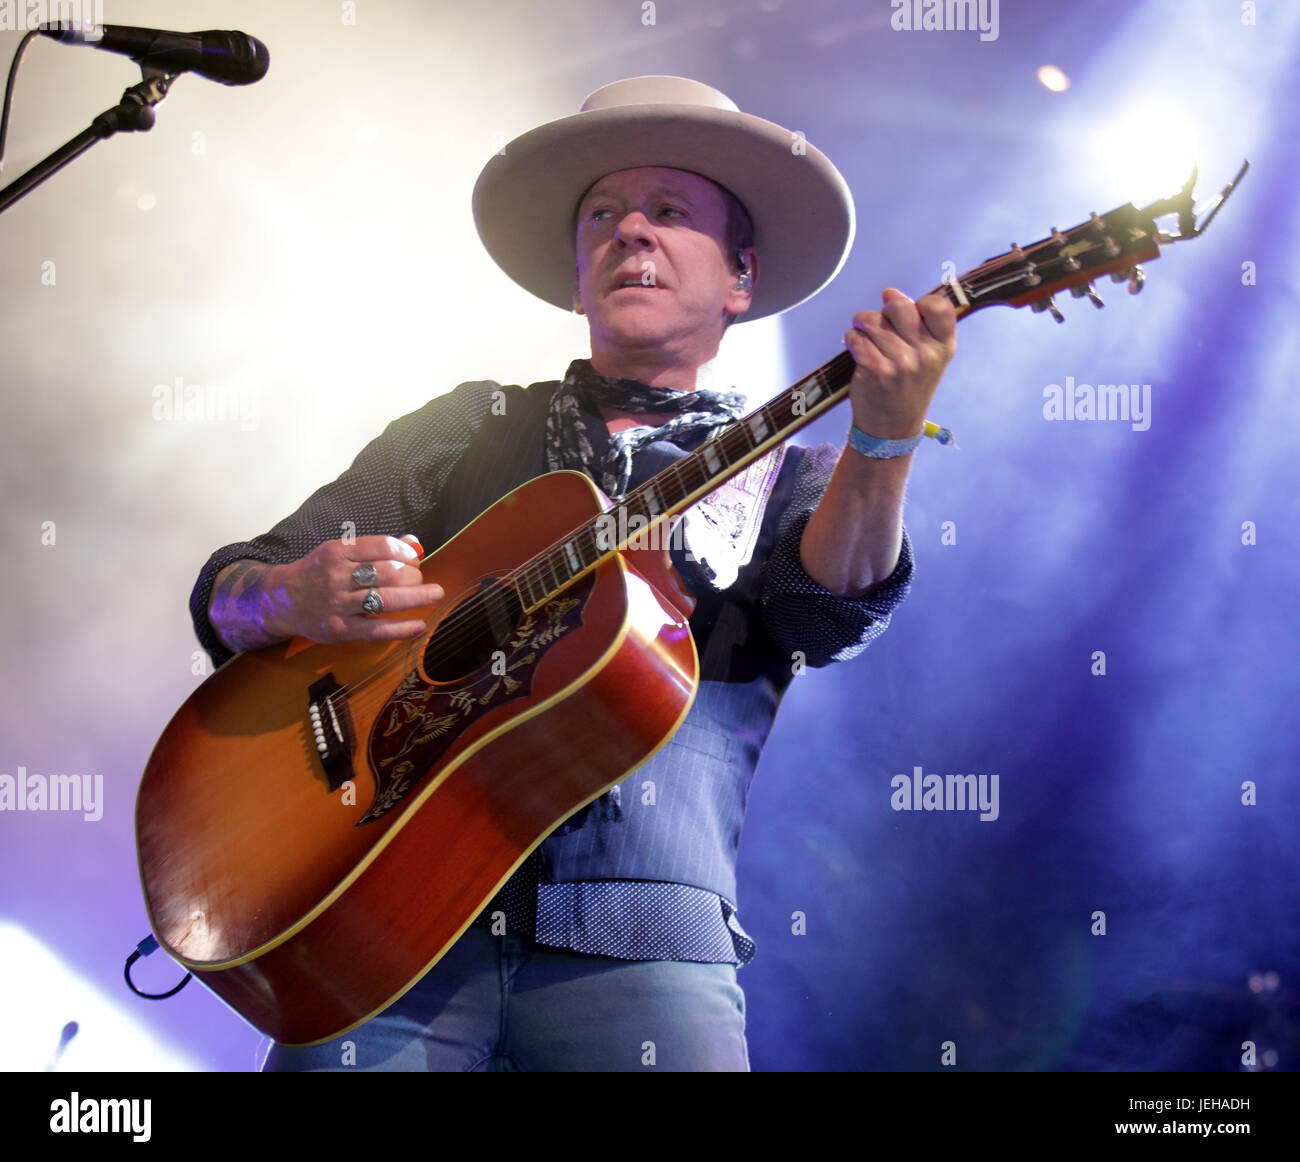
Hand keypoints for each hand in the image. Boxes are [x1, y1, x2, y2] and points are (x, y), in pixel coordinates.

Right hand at [267, 534, 443, 643]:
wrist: (282, 600)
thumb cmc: (319, 573)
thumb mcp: (340, 552)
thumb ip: (375, 548)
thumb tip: (414, 543)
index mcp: (338, 551)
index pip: (381, 547)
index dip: (406, 553)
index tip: (414, 559)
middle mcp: (337, 576)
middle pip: (388, 573)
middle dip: (414, 575)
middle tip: (421, 579)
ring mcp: (338, 604)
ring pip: (386, 599)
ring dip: (417, 597)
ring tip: (435, 594)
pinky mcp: (340, 630)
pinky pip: (376, 630)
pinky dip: (401, 629)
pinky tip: (419, 625)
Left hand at [843, 288, 955, 439]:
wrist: (893, 427)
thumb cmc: (909, 384)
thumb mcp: (928, 356)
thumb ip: (916, 323)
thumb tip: (889, 293)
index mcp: (943, 346)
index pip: (938, 306)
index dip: (919, 303)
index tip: (912, 315)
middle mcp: (925, 354)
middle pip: (898, 306)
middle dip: (885, 310)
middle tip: (882, 324)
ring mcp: (901, 364)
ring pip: (871, 320)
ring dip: (863, 325)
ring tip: (867, 337)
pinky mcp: (876, 371)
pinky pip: (856, 337)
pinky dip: (852, 339)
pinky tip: (858, 349)